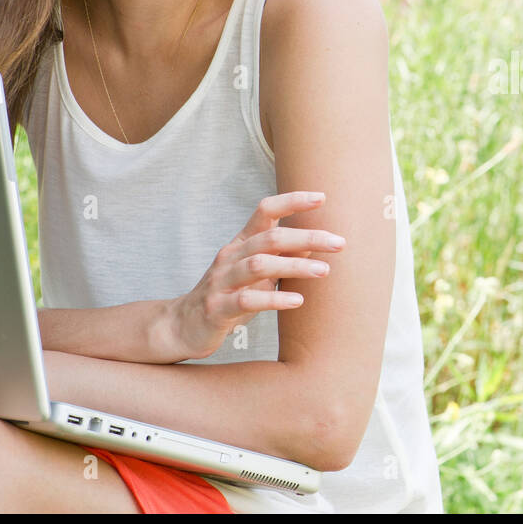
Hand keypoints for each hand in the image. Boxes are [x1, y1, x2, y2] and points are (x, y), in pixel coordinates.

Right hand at [166, 191, 344, 360]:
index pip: (264, 210)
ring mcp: (221, 282)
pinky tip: (297, 301)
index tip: (322, 197)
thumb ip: (283, 256)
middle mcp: (230, 256)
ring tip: (324, 270)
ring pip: (258, 265)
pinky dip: (274, 299)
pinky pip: (246, 301)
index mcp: (241, 243)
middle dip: (307, 237)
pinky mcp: (217, 309)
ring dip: (294, 265)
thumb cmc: (230, 295)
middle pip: (269, 238)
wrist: (183, 326)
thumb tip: (315, 240)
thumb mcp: (258, 273)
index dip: (292, 201)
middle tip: (340, 243)